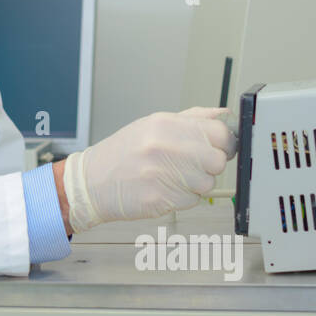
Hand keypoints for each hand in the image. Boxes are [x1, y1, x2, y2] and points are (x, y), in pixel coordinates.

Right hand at [62, 106, 237, 230]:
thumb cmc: (122, 154)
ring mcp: (163, 174)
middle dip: (209, 165)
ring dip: (196, 184)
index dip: (224, 143)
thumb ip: (191, 119)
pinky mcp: (161, 199)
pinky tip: (164, 189)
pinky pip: (192, 201)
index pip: (219, 132)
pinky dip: (183, 198)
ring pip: (207, 183)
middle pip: (218, 160)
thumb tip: (223, 115)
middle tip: (191, 165)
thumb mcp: (152, 125)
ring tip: (172, 177)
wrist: (91, 182)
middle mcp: (166, 146)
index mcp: (166, 124)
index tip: (219, 147)